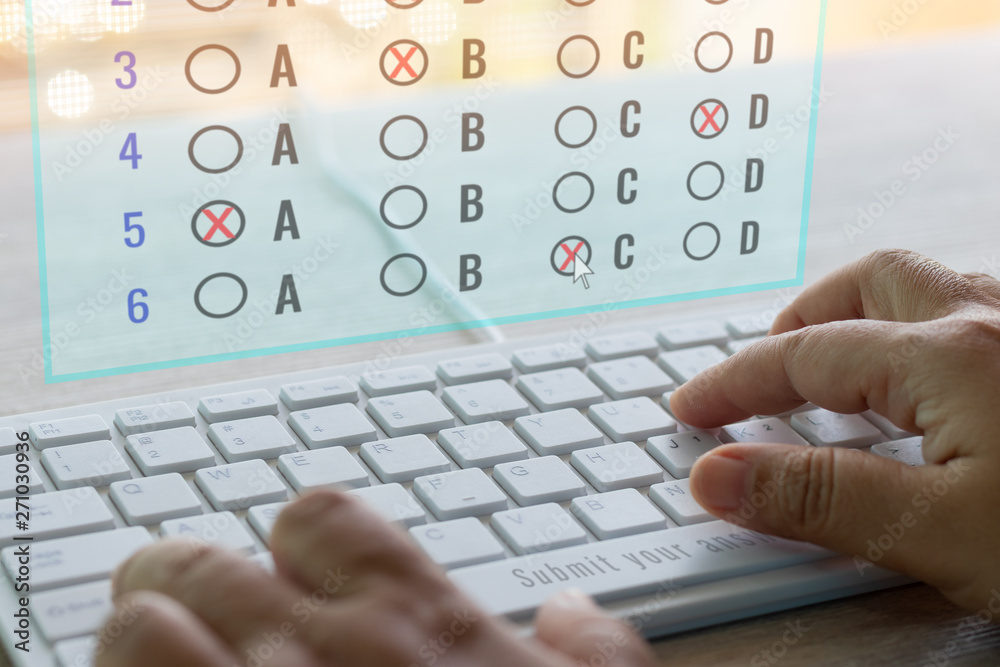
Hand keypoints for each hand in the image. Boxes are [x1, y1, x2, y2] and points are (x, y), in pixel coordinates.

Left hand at [96, 491, 657, 666]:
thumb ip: (593, 650)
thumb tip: (570, 614)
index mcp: (418, 622)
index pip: (317, 519)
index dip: (295, 541)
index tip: (294, 571)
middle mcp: (328, 656)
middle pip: (204, 566)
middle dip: (179, 576)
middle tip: (175, 598)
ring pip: (140, 633)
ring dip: (138, 639)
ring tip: (150, 654)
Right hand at [671, 249, 999, 611]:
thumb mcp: (941, 534)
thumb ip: (822, 500)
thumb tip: (719, 476)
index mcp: (955, 355)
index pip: (809, 353)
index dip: (737, 380)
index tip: (692, 407)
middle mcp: (997, 326)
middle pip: (876, 282)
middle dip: (804, 318)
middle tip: (762, 369)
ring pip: (928, 294)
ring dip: (864, 320)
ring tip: (829, 371)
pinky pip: (967, 326)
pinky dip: (915, 342)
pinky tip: (919, 393)